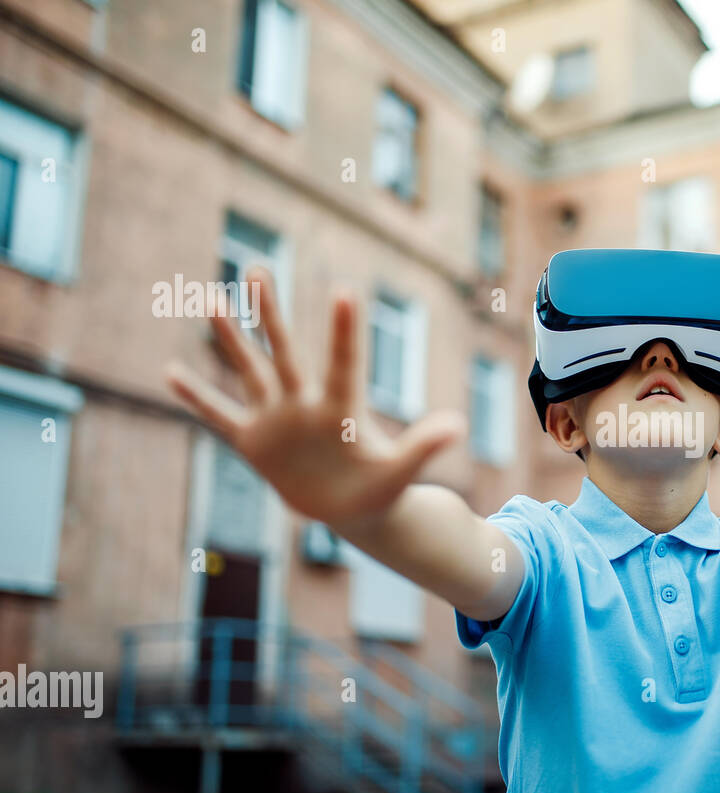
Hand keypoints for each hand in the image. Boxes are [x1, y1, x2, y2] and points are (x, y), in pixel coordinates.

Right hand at [164, 268, 464, 525]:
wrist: (352, 508)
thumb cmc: (380, 488)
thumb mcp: (401, 472)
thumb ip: (424, 447)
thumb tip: (459, 425)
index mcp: (342, 407)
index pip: (343, 362)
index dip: (344, 330)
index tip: (344, 291)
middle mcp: (305, 403)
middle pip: (284, 350)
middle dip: (269, 311)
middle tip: (255, 267)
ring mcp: (277, 419)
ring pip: (249, 370)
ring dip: (230, 339)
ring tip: (210, 300)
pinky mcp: (254, 441)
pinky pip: (219, 415)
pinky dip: (196, 397)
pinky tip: (170, 372)